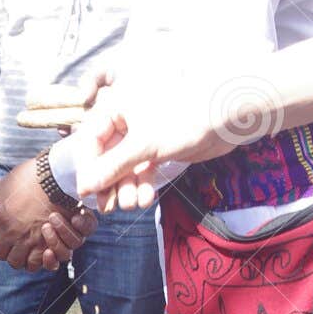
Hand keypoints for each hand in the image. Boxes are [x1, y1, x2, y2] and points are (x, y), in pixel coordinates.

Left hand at [0, 157, 95, 270]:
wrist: (59, 175)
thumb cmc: (35, 173)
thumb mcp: (10, 178)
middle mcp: (10, 230)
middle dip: (3, 248)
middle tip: (10, 243)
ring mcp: (27, 239)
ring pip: (15, 261)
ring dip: (18, 256)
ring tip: (25, 249)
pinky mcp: (45, 244)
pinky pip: (34, 263)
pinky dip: (35, 260)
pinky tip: (38, 252)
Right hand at [71, 71, 243, 203]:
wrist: (228, 117)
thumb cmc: (183, 120)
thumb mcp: (142, 146)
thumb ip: (112, 167)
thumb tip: (85, 187)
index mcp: (118, 106)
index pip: (91, 139)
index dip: (88, 167)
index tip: (88, 192)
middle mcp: (128, 119)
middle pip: (107, 156)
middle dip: (110, 183)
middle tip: (108, 207)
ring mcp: (144, 135)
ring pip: (126, 166)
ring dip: (127, 187)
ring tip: (132, 205)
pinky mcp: (160, 147)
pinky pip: (143, 168)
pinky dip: (143, 184)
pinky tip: (147, 198)